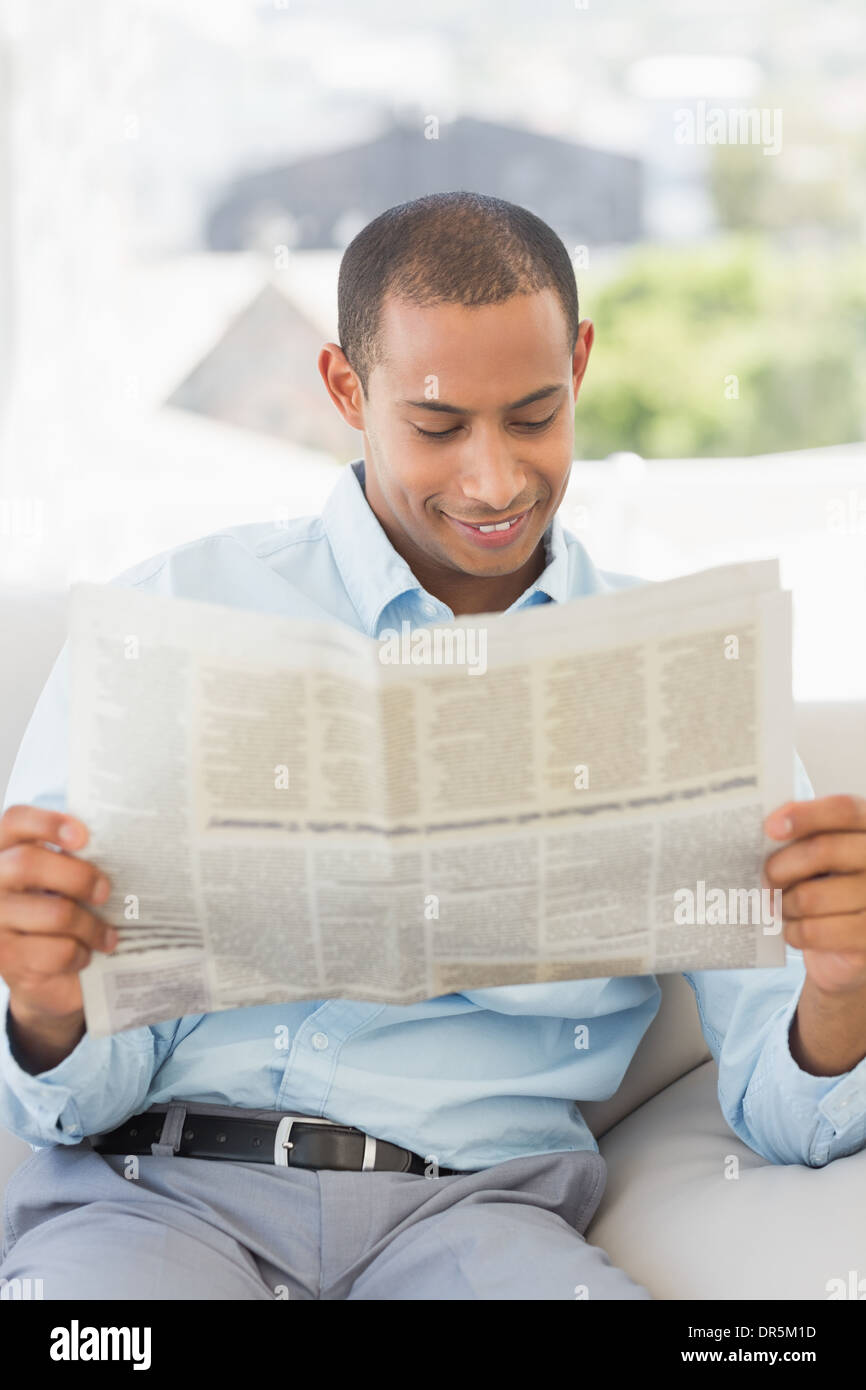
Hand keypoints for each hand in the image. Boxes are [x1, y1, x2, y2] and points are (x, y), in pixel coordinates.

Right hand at [0, 804, 116, 1024]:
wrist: (44, 977)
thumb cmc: (58, 914)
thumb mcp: (61, 882)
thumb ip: (73, 859)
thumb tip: (119, 844)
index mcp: (5, 852)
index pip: (15, 821)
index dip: (47, 822)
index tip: (83, 836)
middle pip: (28, 863)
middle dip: (78, 876)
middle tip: (105, 891)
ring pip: (54, 912)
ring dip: (92, 926)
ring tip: (107, 935)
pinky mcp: (7, 958)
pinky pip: (57, 950)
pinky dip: (81, 954)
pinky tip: (84, 955)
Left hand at [764, 794, 865, 994]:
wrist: (856, 933)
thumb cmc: (837, 883)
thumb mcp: (832, 851)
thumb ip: (811, 833)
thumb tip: (771, 827)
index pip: (844, 810)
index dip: (806, 815)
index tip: (771, 827)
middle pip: (822, 851)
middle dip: (781, 866)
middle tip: (766, 879)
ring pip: (810, 896)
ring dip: (783, 904)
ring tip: (781, 906)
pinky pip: (813, 931)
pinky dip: (793, 931)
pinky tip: (794, 929)